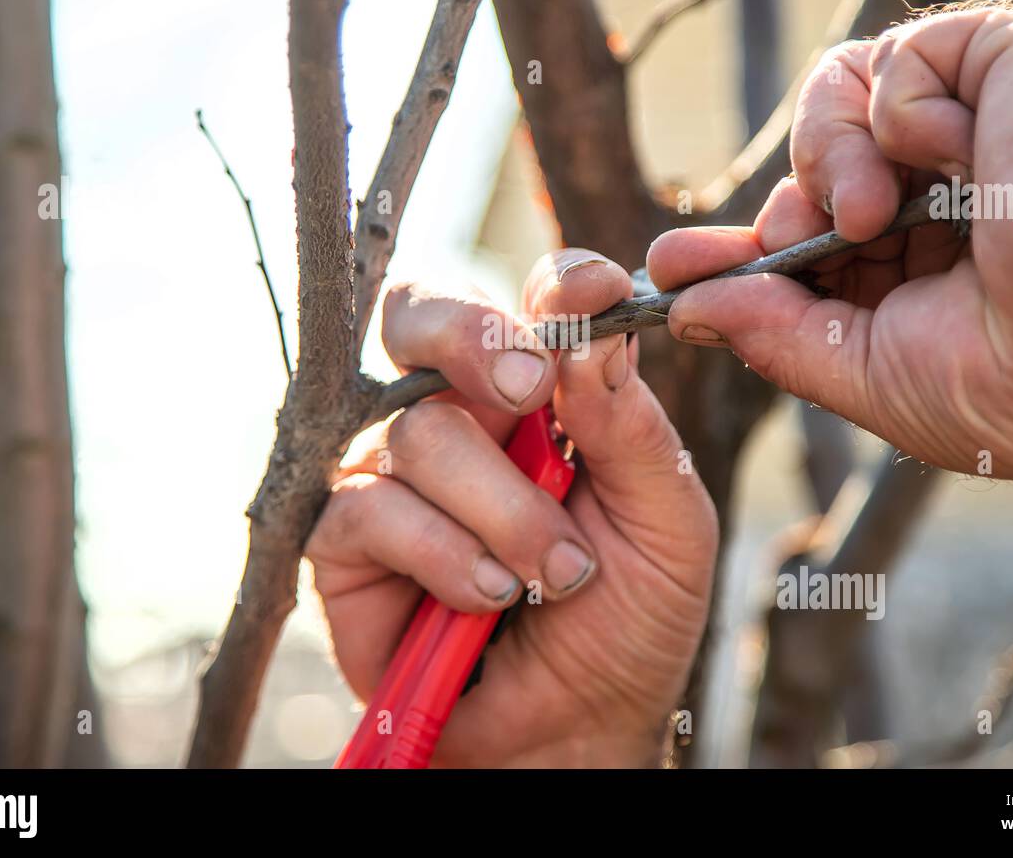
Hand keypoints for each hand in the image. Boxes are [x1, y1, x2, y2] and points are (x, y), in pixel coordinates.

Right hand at [306, 250, 717, 766]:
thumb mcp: (666, 522)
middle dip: (474, 337)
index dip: (558, 286)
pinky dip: (446, 556)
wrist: (579, 726)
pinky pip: (371, 509)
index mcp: (541, 393)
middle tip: (530, 389)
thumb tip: (590, 335)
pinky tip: (488, 599)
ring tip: (555, 578)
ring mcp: (396, 471)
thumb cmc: (629, 617)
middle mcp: (462, 415)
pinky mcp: (346, 540)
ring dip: (503, 510)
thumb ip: (632, 427)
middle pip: (423, 316)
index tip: (593, 299)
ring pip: (422, 433)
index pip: (532, 301)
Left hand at [650, 6, 1012, 478]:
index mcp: (930, 271)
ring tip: (866, 215)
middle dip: (775, 215)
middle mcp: (949, 195)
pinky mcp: (1000, 61)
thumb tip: (688, 310)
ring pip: (833, 103)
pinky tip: (955, 159)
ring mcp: (974, 127)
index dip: (740, 255)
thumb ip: (774, 336)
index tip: (669, 268)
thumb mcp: (869, 377)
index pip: (809, 247)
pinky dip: (895, 114)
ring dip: (825, 161)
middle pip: (811, 173)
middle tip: (780, 242)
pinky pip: (885, 64)